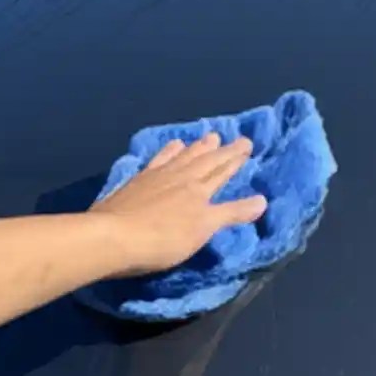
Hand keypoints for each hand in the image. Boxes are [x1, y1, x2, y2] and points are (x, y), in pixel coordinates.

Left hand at [89, 133, 267, 277]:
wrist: (112, 237)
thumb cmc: (163, 238)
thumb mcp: (203, 229)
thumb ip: (232, 213)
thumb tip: (263, 200)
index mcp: (199, 190)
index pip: (222, 171)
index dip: (235, 159)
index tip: (247, 145)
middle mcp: (180, 177)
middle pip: (205, 160)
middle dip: (223, 150)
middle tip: (237, 138)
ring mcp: (156, 177)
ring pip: (183, 157)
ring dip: (197, 148)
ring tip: (208, 137)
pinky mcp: (136, 182)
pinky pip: (158, 160)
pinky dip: (168, 151)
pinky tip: (171, 147)